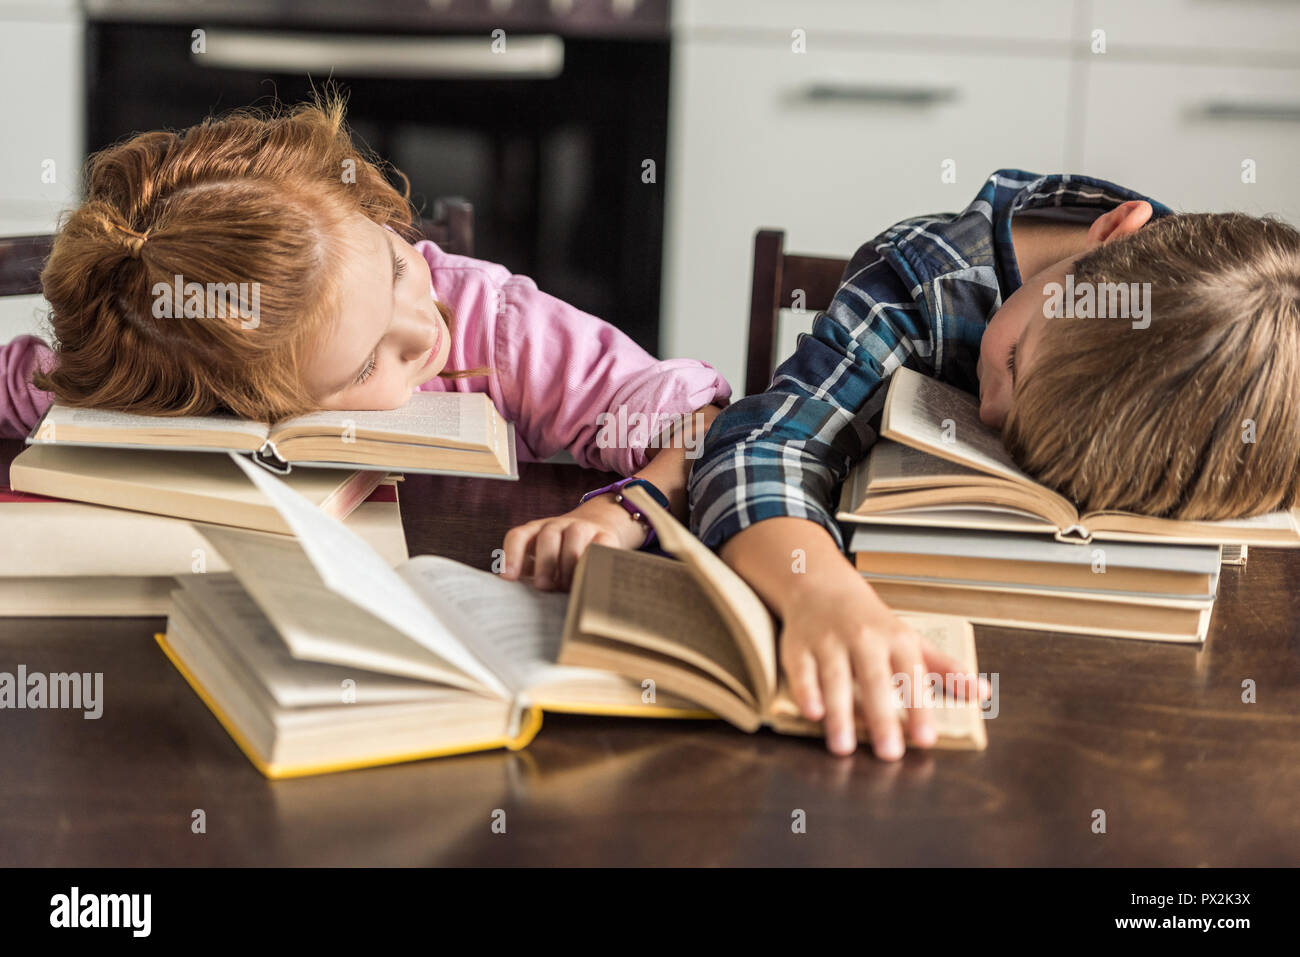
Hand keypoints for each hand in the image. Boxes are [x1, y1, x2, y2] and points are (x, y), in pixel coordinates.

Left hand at [500, 494, 645, 591]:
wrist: (599, 525)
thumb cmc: (562, 554)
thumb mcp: (542, 560)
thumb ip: (529, 574)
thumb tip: (511, 599)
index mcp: (535, 531)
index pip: (518, 536)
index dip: (512, 555)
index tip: (508, 578)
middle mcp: (557, 525)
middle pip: (547, 536)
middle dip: (544, 563)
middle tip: (543, 586)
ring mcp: (582, 527)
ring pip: (574, 536)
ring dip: (569, 563)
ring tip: (567, 586)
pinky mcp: (604, 535)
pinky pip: (599, 544)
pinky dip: (593, 559)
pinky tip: (590, 576)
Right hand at [780, 575, 988, 758]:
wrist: (821, 586)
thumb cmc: (871, 622)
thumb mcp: (910, 639)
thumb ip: (944, 669)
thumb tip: (981, 693)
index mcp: (896, 639)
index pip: (910, 675)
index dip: (919, 708)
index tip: (925, 740)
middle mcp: (863, 638)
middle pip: (874, 679)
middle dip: (881, 717)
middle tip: (888, 753)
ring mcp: (829, 641)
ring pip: (835, 678)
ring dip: (840, 713)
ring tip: (843, 747)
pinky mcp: (799, 647)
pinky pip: (802, 670)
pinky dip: (806, 691)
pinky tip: (812, 714)